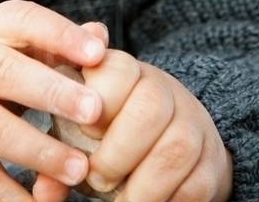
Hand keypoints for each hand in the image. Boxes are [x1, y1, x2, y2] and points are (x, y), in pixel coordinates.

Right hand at [0, 0, 109, 201]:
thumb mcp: (5, 49)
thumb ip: (52, 44)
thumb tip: (100, 35)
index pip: (20, 19)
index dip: (59, 35)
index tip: (98, 54)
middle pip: (2, 73)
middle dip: (51, 92)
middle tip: (95, 111)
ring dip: (38, 151)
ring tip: (79, 169)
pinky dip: (12, 195)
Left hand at [57, 26, 233, 201]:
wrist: (169, 137)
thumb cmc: (108, 134)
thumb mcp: (80, 131)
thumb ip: (59, 153)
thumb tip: (45, 187)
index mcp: (124, 73)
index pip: (119, 70)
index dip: (103, 98)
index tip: (86, 129)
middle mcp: (163, 90)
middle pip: (150, 107)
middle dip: (119, 152)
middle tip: (97, 181)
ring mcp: (193, 123)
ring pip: (177, 147)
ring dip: (145, 185)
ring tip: (123, 201)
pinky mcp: (213, 159)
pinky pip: (198, 181)